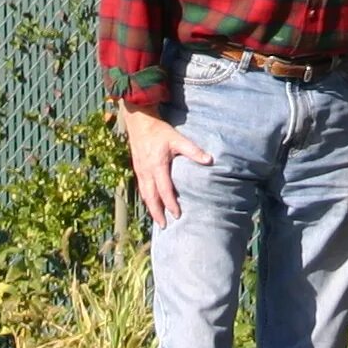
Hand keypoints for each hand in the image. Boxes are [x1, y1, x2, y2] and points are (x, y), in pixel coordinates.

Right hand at [120, 104, 212, 226]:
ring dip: (151, 208)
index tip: (177, 215)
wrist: (139, 121)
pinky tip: (151, 203)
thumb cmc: (160, 131)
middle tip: (164, 226)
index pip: (165, 189)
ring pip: (145, 194)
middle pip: (151, 197)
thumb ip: (193, 151)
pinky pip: (141, 187)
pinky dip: (146, 198)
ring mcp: (140, 171)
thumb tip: (210, 160)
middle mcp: (146, 171)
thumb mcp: (178, 139)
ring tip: (158, 219)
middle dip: (157, 212)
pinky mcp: (137, 168)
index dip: (170, 203)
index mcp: (157, 166)